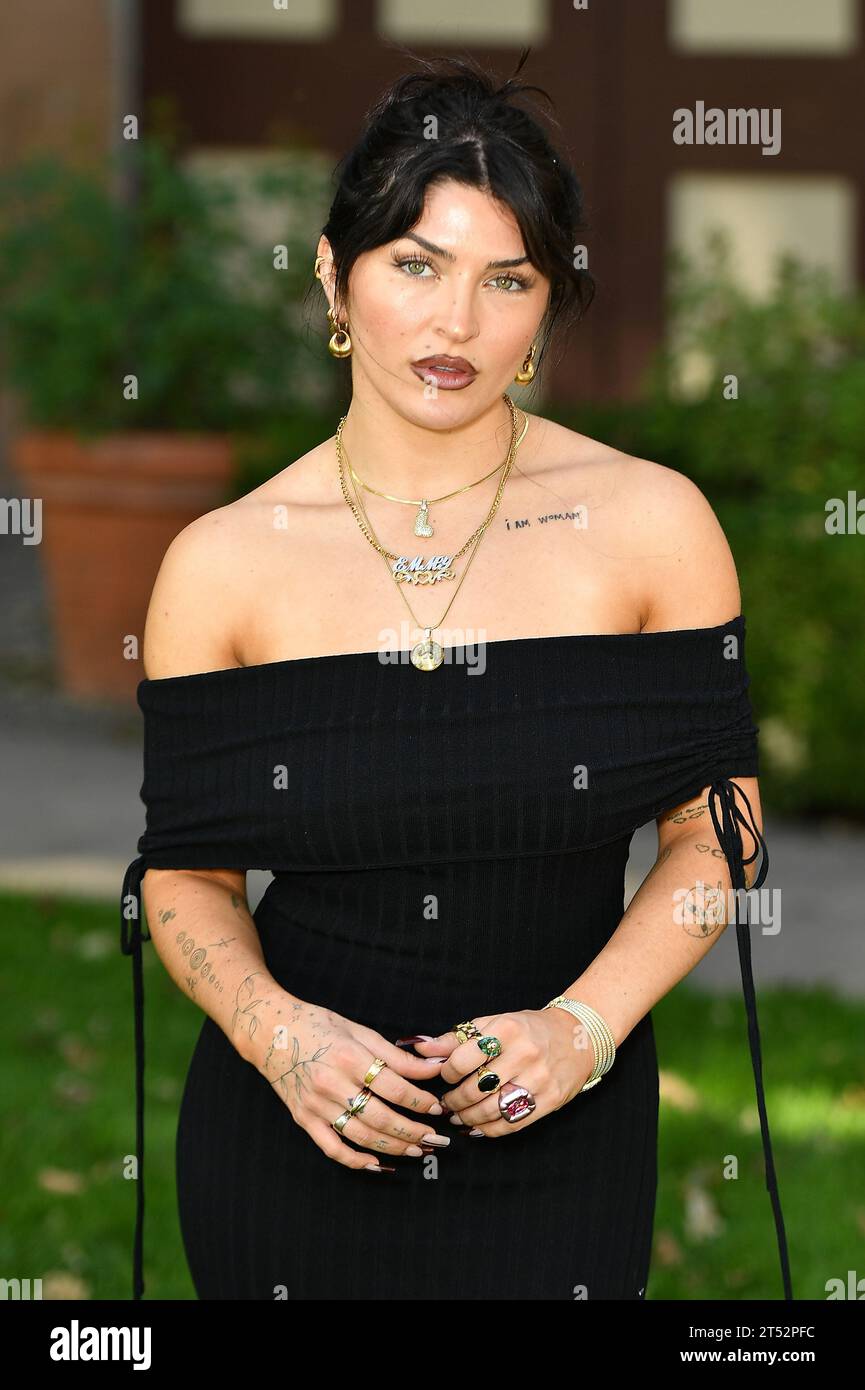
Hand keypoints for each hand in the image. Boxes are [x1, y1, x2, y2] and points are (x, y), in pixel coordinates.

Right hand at [249, 997, 450, 1169]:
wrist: (270, 1031)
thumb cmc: (318, 1025)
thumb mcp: (359, 1031)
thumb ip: (395, 1055)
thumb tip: (433, 1067)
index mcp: (349, 1056)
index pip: (393, 1087)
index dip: (418, 1100)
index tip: (437, 1108)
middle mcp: (332, 1083)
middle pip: (380, 1117)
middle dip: (412, 1130)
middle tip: (435, 1138)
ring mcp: (316, 1104)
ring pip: (361, 1136)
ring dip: (392, 1147)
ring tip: (416, 1150)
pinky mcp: (303, 1118)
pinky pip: (332, 1148)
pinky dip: (355, 1161)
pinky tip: (376, 1164)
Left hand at [404, 1009, 597, 1137]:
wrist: (578, 1037)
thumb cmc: (529, 1028)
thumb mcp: (493, 1022)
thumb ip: (455, 1038)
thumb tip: (421, 1048)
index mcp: (507, 1029)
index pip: (462, 1059)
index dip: (446, 1072)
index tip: (444, 1076)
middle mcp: (525, 1054)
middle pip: (475, 1088)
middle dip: (454, 1100)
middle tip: (446, 1103)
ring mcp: (539, 1079)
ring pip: (491, 1109)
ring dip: (468, 1117)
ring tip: (458, 1115)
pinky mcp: (550, 1100)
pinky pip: (512, 1123)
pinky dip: (489, 1129)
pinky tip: (478, 1126)